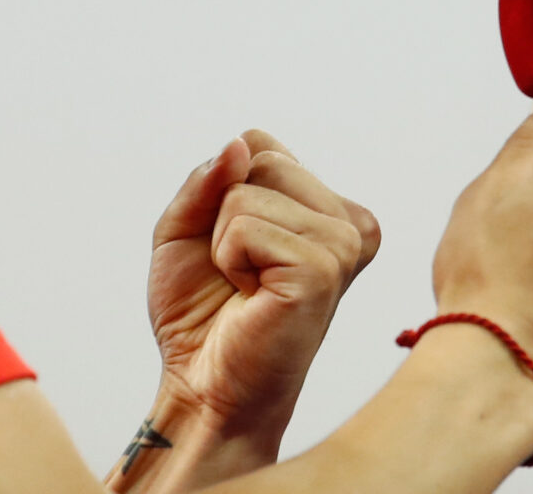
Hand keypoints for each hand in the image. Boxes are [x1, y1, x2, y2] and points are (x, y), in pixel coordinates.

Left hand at [133, 132, 380, 478]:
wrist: (204, 388)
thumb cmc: (200, 315)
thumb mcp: (184, 229)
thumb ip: (205, 179)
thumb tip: (239, 146)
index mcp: (328, 207)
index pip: (260, 144)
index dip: (222, 192)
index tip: (236, 247)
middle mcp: (348, 221)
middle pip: (257, 159)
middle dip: (222, 214)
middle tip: (239, 272)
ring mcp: (342, 244)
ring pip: (245, 192)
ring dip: (223, 244)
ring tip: (247, 288)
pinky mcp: (323, 269)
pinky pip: (243, 227)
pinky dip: (228, 260)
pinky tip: (252, 298)